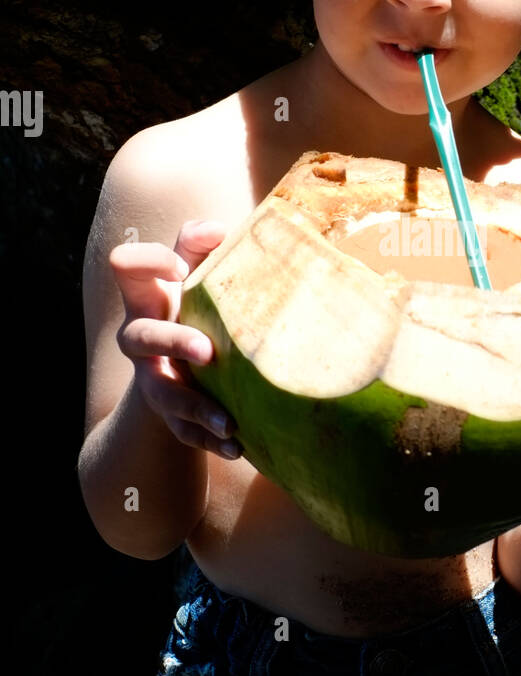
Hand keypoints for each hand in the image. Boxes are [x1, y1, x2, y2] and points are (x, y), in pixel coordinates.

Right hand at [109, 220, 241, 458]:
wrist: (183, 365)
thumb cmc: (198, 305)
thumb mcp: (199, 275)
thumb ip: (204, 247)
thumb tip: (221, 229)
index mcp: (147, 296)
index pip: (127, 266)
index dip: (148, 262)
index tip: (181, 268)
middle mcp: (141, 337)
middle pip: (141, 334)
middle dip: (172, 341)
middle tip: (208, 351)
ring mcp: (153, 377)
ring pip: (163, 393)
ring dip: (196, 407)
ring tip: (229, 420)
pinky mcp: (170, 412)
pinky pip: (184, 432)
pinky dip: (211, 441)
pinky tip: (238, 447)